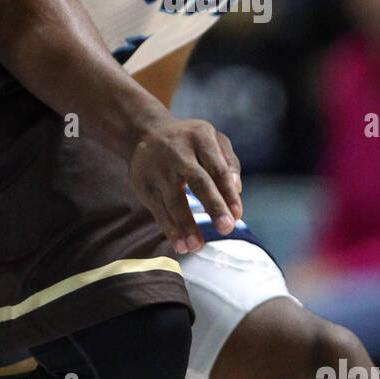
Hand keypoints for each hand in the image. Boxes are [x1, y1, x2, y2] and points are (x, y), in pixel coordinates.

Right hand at [127, 112, 242, 254]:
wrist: (145, 131)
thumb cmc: (190, 142)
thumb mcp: (213, 139)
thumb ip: (229, 162)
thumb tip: (237, 190)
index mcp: (200, 137)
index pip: (218, 167)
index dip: (228, 192)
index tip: (237, 216)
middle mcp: (178, 150)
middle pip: (198, 180)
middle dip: (213, 205)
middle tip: (226, 229)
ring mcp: (157, 167)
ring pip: (174, 198)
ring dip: (186, 224)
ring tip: (198, 246)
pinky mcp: (142, 183)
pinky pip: (158, 209)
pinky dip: (169, 228)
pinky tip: (181, 245)